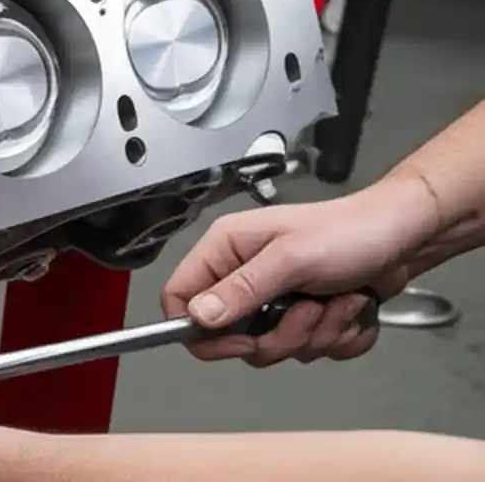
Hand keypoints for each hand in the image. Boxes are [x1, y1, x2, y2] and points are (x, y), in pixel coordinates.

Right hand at [162, 175, 440, 366]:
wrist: (405, 236)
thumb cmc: (349, 233)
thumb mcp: (292, 258)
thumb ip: (242, 288)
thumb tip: (197, 317)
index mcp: (226, 250)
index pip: (180, 297)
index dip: (200, 329)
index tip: (242, 340)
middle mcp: (242, 275)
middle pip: (230, 335)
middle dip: (280, 334)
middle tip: (309, 309)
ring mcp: (273, 299)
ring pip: (273, 347)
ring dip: (316, 334)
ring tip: (340, 300)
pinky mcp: (303, 317)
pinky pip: (308, 351)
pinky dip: (337, 337)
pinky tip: (352, 309)